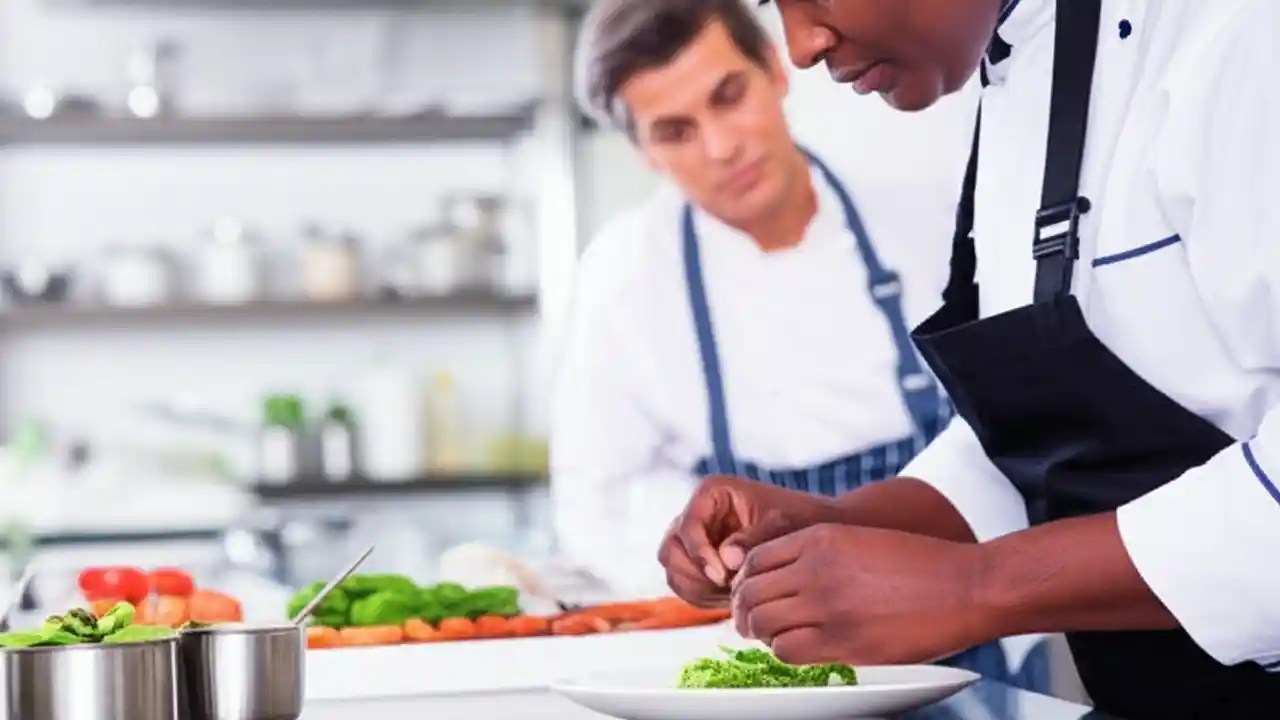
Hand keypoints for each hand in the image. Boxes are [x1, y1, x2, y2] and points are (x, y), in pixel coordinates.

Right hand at [657, 476, 834, 607]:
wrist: (817, 533)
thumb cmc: (803, 520)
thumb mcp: (783, 525)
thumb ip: (753, 540)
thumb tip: (725, 559)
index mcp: (713, 492)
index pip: (688, 525)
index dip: (699, 553)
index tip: (722, 576)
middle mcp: (698, 513)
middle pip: (671, 549)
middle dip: (695, 574)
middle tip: (726, 589)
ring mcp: (696, 539)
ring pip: (674, 569)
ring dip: (698, 588)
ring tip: (732, 594)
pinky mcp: (700, 562)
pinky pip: (685, 584)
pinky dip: (702, 597)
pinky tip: (731, 599)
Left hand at [730, 523, 993, 664]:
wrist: (967, 586)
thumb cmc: (921, 565)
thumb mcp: (861, 540)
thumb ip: (821, 555)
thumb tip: (787, 581)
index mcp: (820, 538)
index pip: (755, 559)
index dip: (745, 581)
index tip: (750, 594)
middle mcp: (815, 568)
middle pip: (751, 592)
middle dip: (744, 609)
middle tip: (748, 622)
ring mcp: (827, 604)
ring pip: (763, 622)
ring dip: (760, 633)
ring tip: (770, 637)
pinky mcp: (843, 639)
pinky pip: (787, 650)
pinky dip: (783, 652)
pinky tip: (796, 649)